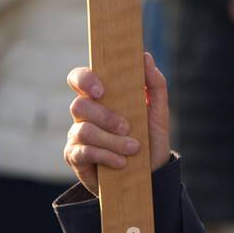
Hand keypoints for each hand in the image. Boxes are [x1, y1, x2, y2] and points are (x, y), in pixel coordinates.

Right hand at [64, 52, 170, 195]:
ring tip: (133, 149)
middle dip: (105, 117)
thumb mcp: (158, 112)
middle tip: (127, 127)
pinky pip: (83, 151)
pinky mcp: (75, 157)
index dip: (85, 80)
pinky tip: (121, 162)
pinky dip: (105, 155)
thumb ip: (155, 84)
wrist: (150, 175)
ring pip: (83, 130)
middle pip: (78, 105)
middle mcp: (85, 113)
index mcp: (101, 97)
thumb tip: (145, 57)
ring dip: (111, 140)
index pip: (79, 78)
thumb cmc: (150, 138)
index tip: (102, 91)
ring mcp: (77, 135)